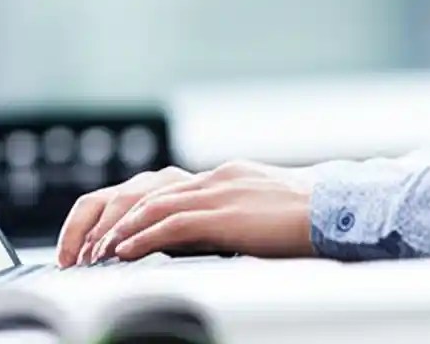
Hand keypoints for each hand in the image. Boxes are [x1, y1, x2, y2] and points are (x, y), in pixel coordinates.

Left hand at [55, 161, 314, 266]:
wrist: (339, 211)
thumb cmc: (311, 217)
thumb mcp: (264, 211)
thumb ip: (236, 216)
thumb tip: (218, 236)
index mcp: (225, 176)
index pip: (164, 189)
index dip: (132, 211)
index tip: (112, 232)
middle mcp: (216, 178)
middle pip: (148, 193)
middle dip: (114, 220)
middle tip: (90, 245)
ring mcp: (219, 193)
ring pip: (151, 208)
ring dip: (119, 233)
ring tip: (97, 254)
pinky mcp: (224, 215)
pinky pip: (170, 226)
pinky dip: (141, 239)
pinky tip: (123, 253)